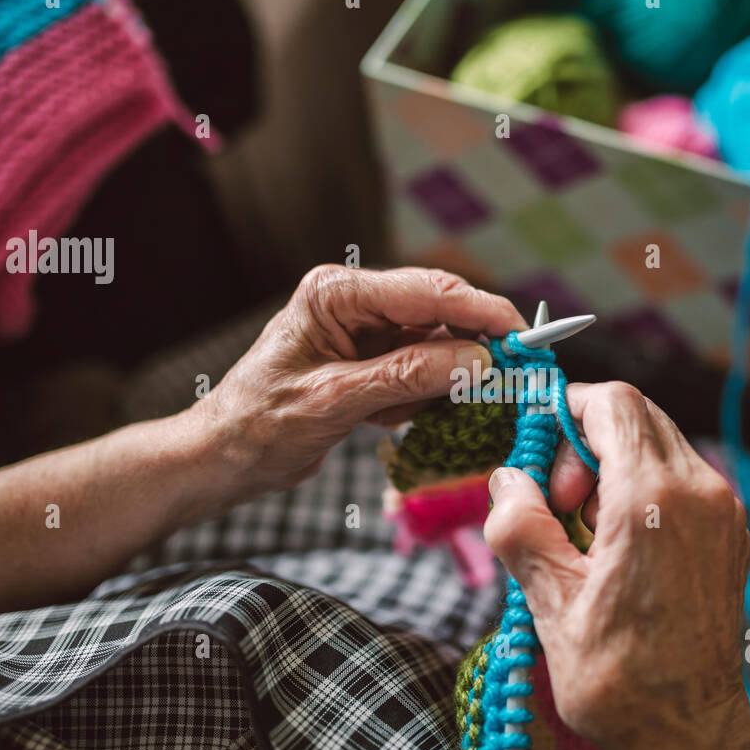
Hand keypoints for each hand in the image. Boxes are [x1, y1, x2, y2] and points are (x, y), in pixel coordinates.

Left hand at [189, 265, 525, 500]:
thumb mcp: (335, 401)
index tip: (525, 336)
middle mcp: (354, 301)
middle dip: (472, 346)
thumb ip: (407, 376)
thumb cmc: (259, 425)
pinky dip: (420, 397)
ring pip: (436, 343)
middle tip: (507, 377)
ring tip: (402, 415)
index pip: (427, 291)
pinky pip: (421, 369)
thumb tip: (477, 360)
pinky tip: (384, 421)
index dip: (482, 311)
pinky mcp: (371, 360)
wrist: (223, 458)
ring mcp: (364, 330)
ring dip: (441, 380)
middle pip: (439, 310)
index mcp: (337, 293)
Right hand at [483, 382, 749, 749]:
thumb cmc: (621, 680)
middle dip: (584, 444)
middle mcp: (701, 492)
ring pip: (658, 445)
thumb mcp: (549, 601)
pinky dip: (640, 490)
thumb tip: (506, 480)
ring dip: (610, 469)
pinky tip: (614, 547)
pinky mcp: (728, 534)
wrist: (687, 736)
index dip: (564, 413)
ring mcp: (723, 512)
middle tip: (555, 506)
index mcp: (654, 499)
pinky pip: (679, 479)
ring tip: (582, 535)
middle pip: (637, 416)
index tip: (536, 460)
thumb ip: (520, 525)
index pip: (612, 403)